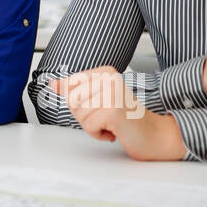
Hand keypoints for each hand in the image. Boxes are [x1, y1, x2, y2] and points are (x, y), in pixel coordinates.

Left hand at [49, 66, 185, 160]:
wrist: (153, 135)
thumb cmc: (125, 118)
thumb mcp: (97, 99)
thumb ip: (74, 90)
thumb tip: (53, 84)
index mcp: (105, 72)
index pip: (70, 86)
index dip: (79, 103)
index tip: (99, 106)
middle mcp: (110, 78)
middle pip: (72, 101)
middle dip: (84, 115)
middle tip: (105, 117)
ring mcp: (112, 93)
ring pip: (79, 114)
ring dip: (92, 126)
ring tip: (111, 123)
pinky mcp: (113, 111)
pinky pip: (88, 126)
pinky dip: (98, 134)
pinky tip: (114, 131)